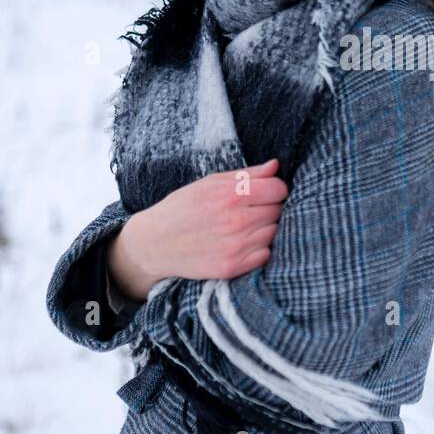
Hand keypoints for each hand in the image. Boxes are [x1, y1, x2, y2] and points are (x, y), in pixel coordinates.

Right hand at [106, 158, 286, 302]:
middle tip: (251, 211)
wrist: (154, 243)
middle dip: (269, 208)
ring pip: (274, 233)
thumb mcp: (210, 183)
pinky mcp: (232, 267)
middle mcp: (237, 220)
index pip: (279, 189)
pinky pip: (265, 255)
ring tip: (244, 227)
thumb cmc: (182, 208)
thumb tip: (275, 166)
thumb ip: (246, 174)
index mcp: (231, 195)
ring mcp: (236, 246)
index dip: (274, 189)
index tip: (265, 193)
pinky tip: (242, 243)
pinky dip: (259, 249)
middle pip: (278, 211)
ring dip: (265, 229)